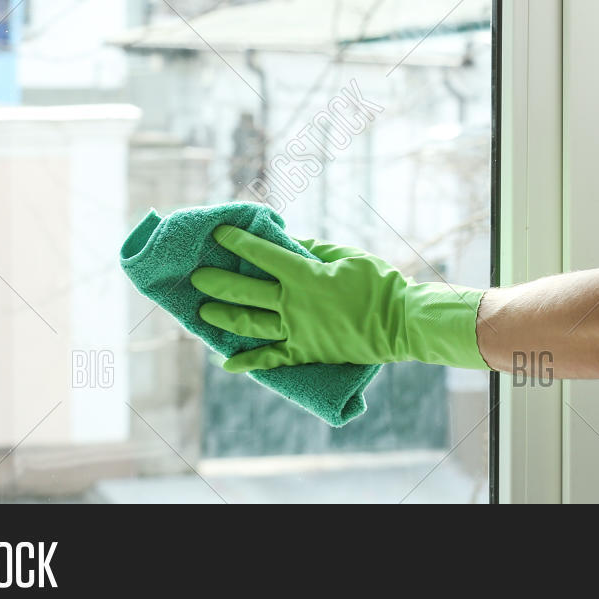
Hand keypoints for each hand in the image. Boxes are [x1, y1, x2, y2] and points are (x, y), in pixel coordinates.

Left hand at [189, 225, 488, 372]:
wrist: (400, 323)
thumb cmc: (379, 284)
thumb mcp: (347, 256)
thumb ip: (314, 249)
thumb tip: (288, 240)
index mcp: (304, 276)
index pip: (262, 255)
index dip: (238, 243)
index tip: (220, 235)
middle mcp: (293, 304)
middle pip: (245, 291)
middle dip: (217, 281)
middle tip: (199, 275)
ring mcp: (297, 331)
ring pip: (250, 324)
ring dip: (223, 316)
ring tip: (203, 310)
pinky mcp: (306, 352)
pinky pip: (271, 360)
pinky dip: (248, 363)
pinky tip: (227, 363)